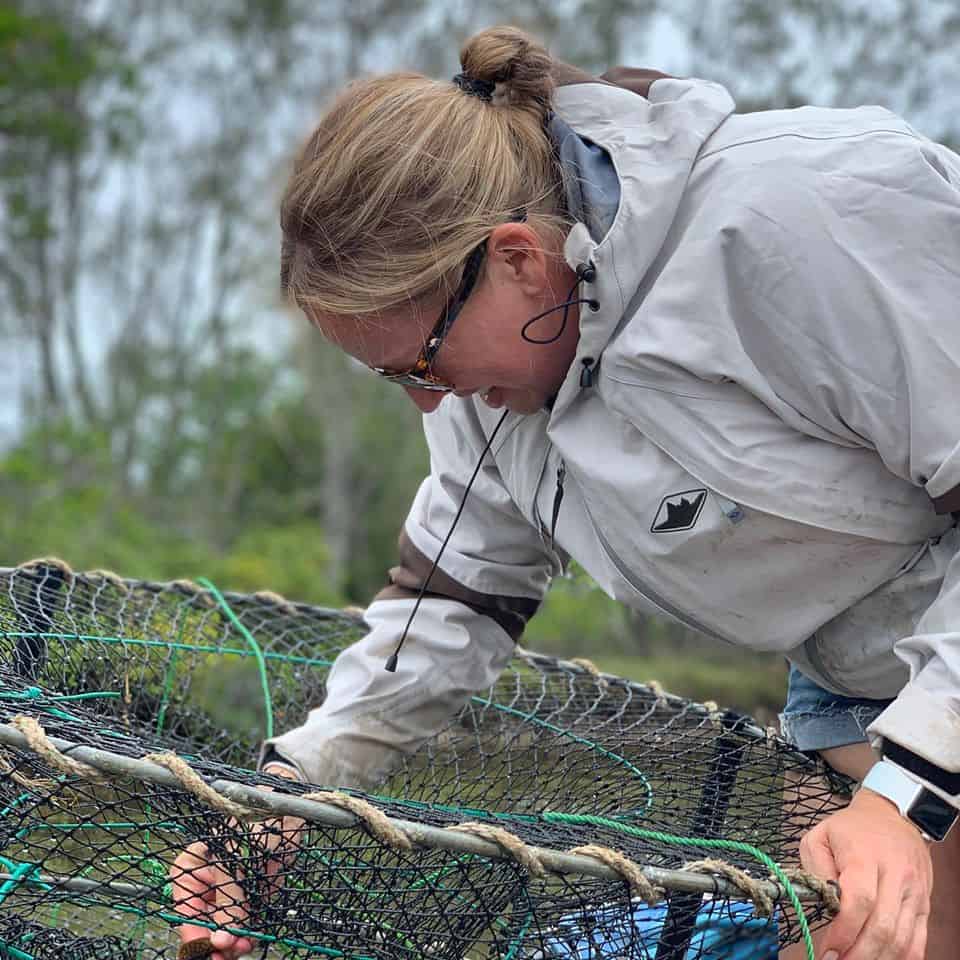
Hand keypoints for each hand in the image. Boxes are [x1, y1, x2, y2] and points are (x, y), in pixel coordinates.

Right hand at [171, 764, 303, 959]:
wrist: (287, 812)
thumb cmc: (255, 823)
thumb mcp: (237, 860)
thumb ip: (229, 898)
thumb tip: (221, 940)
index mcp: (191, 867)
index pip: (185, 907)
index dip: (195, 931)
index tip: (210, 947)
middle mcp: (206, 883)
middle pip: (204, 923)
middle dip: (217, 941)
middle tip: (230, 952)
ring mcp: (228, 892)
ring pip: (223, 929)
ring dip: (232, 943)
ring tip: (243, 947)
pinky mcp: (249, 898)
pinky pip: (243, 925)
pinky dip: (245, 937)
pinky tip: (250, 941)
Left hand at [799, 785, 932, 959]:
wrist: (891, 816)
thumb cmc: (850, 829)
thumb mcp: (819, 835)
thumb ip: (815, 868)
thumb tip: (819, 901)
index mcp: (865, 855)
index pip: (860, 899)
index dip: (844, 929)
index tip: (828, 948)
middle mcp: (895, 875)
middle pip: (882, 925)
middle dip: (859, 953)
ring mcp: (914, 892)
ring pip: (902, 938)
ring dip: (878, 958)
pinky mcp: (924, 904)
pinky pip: (919, 940)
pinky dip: (902, 958)